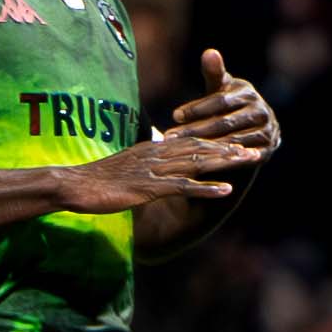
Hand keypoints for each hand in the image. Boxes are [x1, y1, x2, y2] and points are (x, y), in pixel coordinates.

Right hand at [50, 126, 257, 217]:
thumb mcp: (124, 165)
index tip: (240, 142)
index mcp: (152, 149)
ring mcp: (154, 170)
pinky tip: (226, 190)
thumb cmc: (95, 179)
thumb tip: (152, 153)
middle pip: (201, 147)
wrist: (72, 185)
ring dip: (227, 162)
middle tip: (258, 147)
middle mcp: (157, 155)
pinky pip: (183, 187)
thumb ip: (142, 160)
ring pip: (197, 163)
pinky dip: (206, 188)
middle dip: (231, 148)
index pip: (191, 141)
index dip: (217, 142)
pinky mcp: (149, 188)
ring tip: (251, 161)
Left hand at [165, 59, 280, 159]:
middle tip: (170, 136)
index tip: (174, 115)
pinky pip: (242, 155)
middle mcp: (261, 111)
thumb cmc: (229, 105)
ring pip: (232, 140)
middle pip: (224, 122)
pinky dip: (222, 158)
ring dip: (205, 147)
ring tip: (181, 150)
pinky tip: (202, 161)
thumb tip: (209, 52)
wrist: (255, 128)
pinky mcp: (267, 149)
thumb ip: (214, 72)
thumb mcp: (221, 88)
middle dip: (195, 130)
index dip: (197, 108)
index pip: (220, 100)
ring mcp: (266, 131)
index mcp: (248, 92)